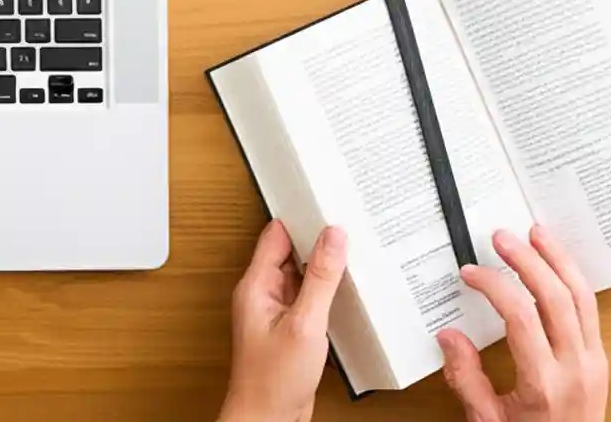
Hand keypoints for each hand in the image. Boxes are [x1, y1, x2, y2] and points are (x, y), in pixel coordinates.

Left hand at [218, 220, 347, 421]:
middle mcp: (264, 295)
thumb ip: (320, 278)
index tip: (328, 209)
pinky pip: (309, 299)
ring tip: (353, 260)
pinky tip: (345, 294)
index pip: (277, 235)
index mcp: (256, 286)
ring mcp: (277, 312)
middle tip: (348, 232)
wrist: (269, 419)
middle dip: (319, 243)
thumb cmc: (272, 381)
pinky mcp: (290, 328)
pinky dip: (326, 294)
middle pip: (292, 253)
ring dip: (325, 271)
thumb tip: (333, 238)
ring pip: (303, 276)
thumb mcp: (304, 323)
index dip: (301, 219)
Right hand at [437, 225, 608, 421]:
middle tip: (503, 238)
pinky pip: (590, 309)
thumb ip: (466, 378)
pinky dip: (573, 281)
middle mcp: (575, 368)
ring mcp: (593, 362)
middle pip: (555, 296)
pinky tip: (557, 266)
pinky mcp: (600, 360)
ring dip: (558, 260)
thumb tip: (449, 337)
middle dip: (527, 259)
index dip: (494, 286)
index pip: (520, 316)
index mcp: (543, 384)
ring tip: (537, 235)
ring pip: (581, 296)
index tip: (472, 274)